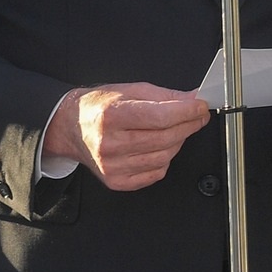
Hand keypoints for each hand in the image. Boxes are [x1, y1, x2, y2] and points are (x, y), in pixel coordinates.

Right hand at [43, 82, 210, 191]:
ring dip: (178, 142)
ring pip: (164, 157)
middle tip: (197, 116)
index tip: (200, 106)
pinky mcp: (116, 181)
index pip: (159, 117)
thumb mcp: (129, 90)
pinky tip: (158, 147)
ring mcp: (112, 166)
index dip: (186, 112)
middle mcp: (109, 143)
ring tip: (175, 129)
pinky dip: (164, 160)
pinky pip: (155, 173)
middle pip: (165, 138)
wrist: (70, 127)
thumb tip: (192, 99)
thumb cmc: (98, 107)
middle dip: (188, 125)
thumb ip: (163, 96)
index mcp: (111, 115)